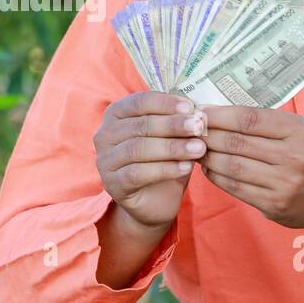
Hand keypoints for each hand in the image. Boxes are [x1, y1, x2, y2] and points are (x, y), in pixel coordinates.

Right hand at [95, 92, 207, 229]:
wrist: (156, 200)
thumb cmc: (164, 160)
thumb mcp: (171, 136)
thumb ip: (178, 123)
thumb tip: (198, 113)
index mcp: (116, 114)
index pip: (139, 102)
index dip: (165, 103)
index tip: (190, 107)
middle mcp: (105, 135)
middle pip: (140, 125)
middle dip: (172, 125)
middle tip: (198, 128)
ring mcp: (105, 160)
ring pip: (138, 149)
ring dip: (172, 147)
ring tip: (198, 148)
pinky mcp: (112, 183)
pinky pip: (138, 173)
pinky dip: (165, 169)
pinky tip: (186, 168)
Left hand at [196, 105, 303, 236]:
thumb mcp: (299, 128)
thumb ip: (264, 122)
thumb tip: (218, 113)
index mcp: (298, 131)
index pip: (248, 119)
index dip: (219, 115)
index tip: (200, 112)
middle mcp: (292, 157)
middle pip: (236, 143)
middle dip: (207, 135)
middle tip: (190, 130)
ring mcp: (283, 184)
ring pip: (231, 166)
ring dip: (207, 156)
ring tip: (195, 148)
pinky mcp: (274, 205)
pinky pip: (235, 188)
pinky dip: (216, 176)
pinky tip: (208, 168)